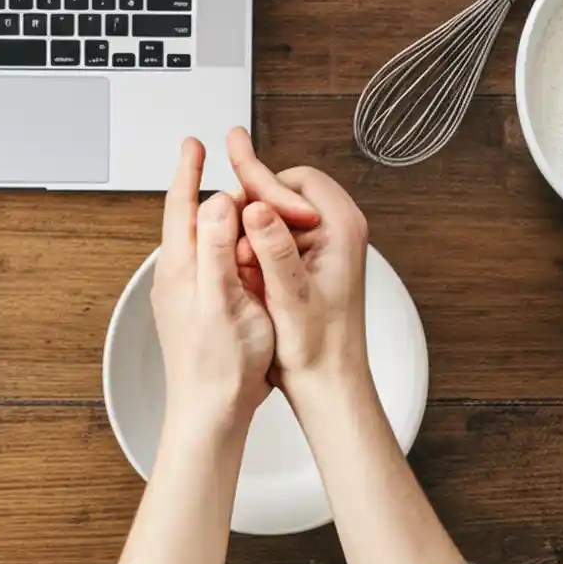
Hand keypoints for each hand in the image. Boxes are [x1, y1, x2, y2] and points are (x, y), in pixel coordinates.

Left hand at [151, 137, 275, 427]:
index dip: (188, 172)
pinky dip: (223, 246)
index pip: (180, 207)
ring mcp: (184, 296)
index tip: (194, 144)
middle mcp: (176, 279)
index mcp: (181, 269)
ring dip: (214, 217)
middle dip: (202, 188)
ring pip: (199, 242)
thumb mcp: (224, 300)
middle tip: (217, 163)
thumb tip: (215, 201)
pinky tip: (237, 251)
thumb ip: (217, 249)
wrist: (208, 412)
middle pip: (187, 220)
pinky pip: (208, 265)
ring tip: (233, 201)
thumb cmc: (221, 365)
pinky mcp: (196, 312)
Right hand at [226, 128, 370, 391]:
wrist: (329, 382)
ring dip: (251, 223)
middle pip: (288, 191)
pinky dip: (256, 241)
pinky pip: (279, 235)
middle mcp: (339, 231)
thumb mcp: (290, 297)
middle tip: (220, 201)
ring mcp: (327, 246)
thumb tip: (255, 209)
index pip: (298, 180)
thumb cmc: (318, 348)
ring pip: (280, 213)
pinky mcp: (314, 261)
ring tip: (227, 239)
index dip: (262, 181)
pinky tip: (237, 257)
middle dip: (253, 199)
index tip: (232, 182)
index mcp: (342, 230)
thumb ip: (274, 251)